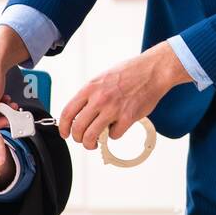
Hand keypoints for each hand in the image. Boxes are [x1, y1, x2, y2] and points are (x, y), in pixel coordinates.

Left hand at [60, 42, 189, 150]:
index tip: (65, 133)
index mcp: (90, 88)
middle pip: (78, 128)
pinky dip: (113, 135)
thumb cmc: (130, 72)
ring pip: (92, 136)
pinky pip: (113, 136)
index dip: (63, 127)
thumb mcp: (102, 78)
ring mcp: (113, 109)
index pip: (68, 112)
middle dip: (78, 138)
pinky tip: (117, 128)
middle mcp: (99, 99)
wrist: (152, 71)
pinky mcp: (127, 118)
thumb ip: (91, 94)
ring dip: (91, 143)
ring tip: (95, 143)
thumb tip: (81, 111)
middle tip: (82, 140)